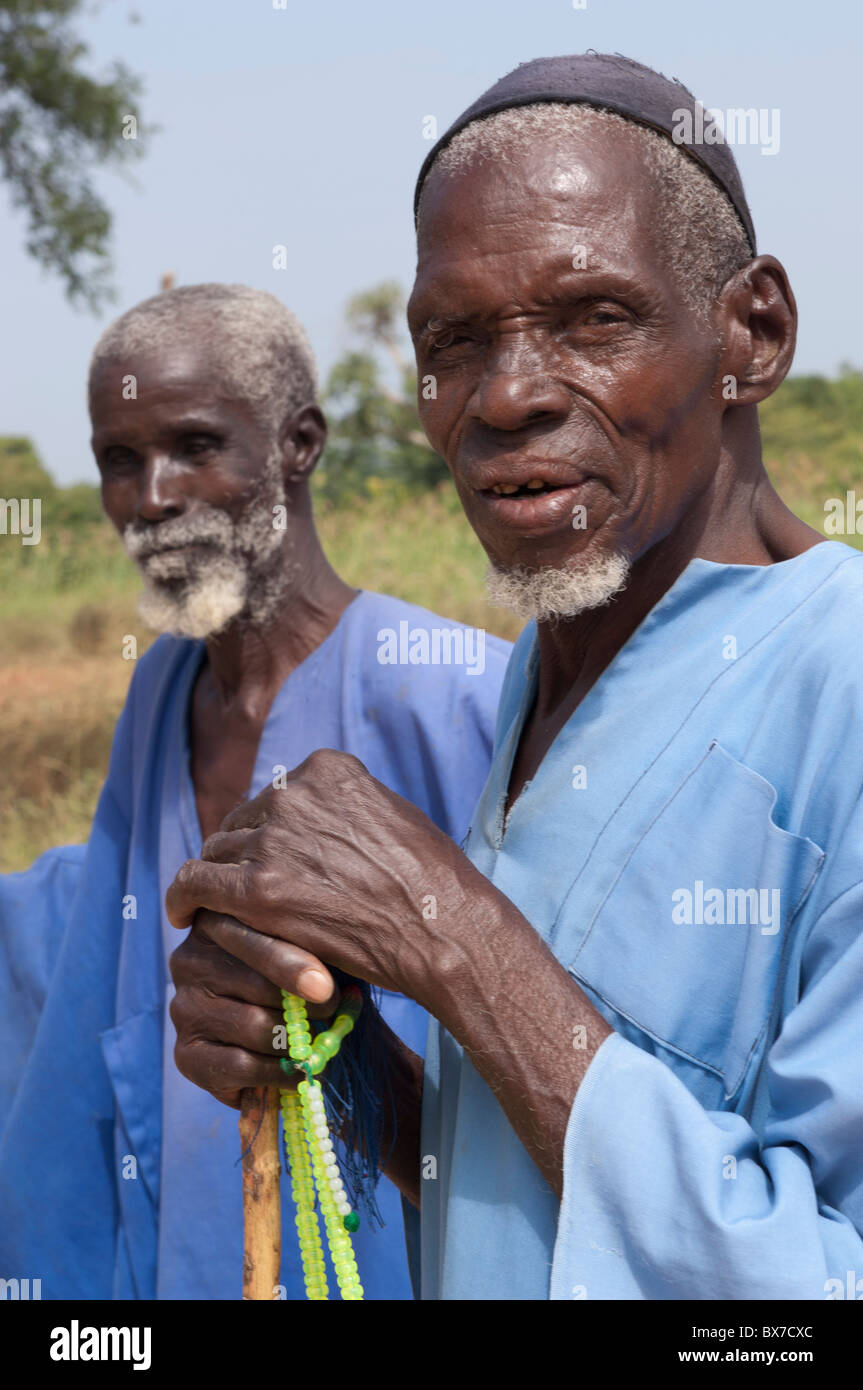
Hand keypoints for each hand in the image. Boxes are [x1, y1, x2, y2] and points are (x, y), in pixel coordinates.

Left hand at [166, 748, 498, 1010]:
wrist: (444, 929)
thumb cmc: (432, 885)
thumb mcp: (392, 817)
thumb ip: (346, 811)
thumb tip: (321, 826)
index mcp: (327, 769)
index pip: (273, 797)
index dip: (265, 832)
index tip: (267, 858)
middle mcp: (294, 793)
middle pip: (240, 823)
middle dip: (239, 856)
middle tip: (238, 891)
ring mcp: (274, 839)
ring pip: (216, 854)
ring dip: (216, 882)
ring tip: (214, 909)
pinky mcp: (259, 889)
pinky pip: (194, 883)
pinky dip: (182, 898)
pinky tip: (183, 916)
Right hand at [169, 907, 340, 1108]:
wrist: (265, 1046)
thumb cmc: (292, 985)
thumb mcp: (301, 954)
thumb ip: (310, 954)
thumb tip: (327, 985)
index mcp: (216, 922)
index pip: (254, 935)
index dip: (293, 964)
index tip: (325, 988)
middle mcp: (189, 961)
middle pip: (259, 984)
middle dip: (306, 1008)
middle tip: (332, 1016)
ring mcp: (182, 1008)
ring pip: (255, 1026)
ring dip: (295, 1043)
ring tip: (316, 1046)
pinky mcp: (185, 1054)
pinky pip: (241, 1065)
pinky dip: (277, 1073)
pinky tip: (295, 1073)